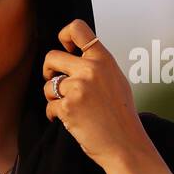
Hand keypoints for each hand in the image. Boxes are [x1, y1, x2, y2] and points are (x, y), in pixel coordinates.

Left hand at [42, 19, 151, 168]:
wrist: (125, 144)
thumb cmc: (121, 115)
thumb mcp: (115, 80)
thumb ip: (96, 65)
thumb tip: (74, 55)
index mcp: (103, 59)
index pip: (77, 29)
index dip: (63, 35)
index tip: (64, 48)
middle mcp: (91, 70)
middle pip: (51, 57)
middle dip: (48, 71)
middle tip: (53, 81)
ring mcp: (78, 88)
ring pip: (48, 85)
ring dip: (53, 97)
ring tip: (70, 107)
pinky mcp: (68, 107)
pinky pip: (49, 106)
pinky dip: (54, 114)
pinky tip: (68, 120)